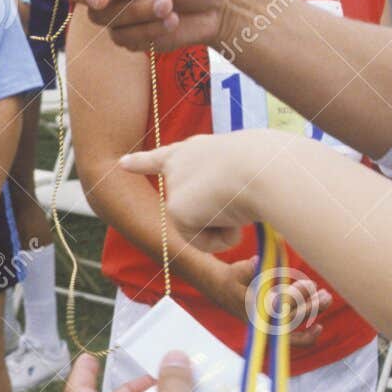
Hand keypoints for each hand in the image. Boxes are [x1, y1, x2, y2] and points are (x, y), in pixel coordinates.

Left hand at [120, 132, 289, 250]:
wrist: (264, 168)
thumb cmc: (269, 166)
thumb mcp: (250, 173)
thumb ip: (231, 193)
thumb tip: (232, 223)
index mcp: (197, 149)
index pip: (164, 157)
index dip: (143, 162)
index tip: (122, 163)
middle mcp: (179, 164)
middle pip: (194, 210)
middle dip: (220, 218)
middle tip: (241, 196)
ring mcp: (174, 186)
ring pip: (202, 228)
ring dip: (226, 225)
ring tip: (238, 199)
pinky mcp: (175, 209)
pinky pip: (204, 242)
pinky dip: (222, 237)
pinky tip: (229, 212)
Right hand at [204, 256, 329, 349]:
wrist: (220, 288)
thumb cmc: (232, 277)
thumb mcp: (237, 270)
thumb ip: (248, 269)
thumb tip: (256, 262)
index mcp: (254, 307)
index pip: (280, 306)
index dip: (297, 296)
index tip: (308, 284)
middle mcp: (262, 320)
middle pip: (292, 319)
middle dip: (312, 307)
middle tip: (326, 295)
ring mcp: (268, 325)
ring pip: (295, 327)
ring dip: (313, 314)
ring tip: (326, 299)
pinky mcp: (273, 326)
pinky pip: (292, 337)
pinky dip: (306, 335)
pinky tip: (318, 326)